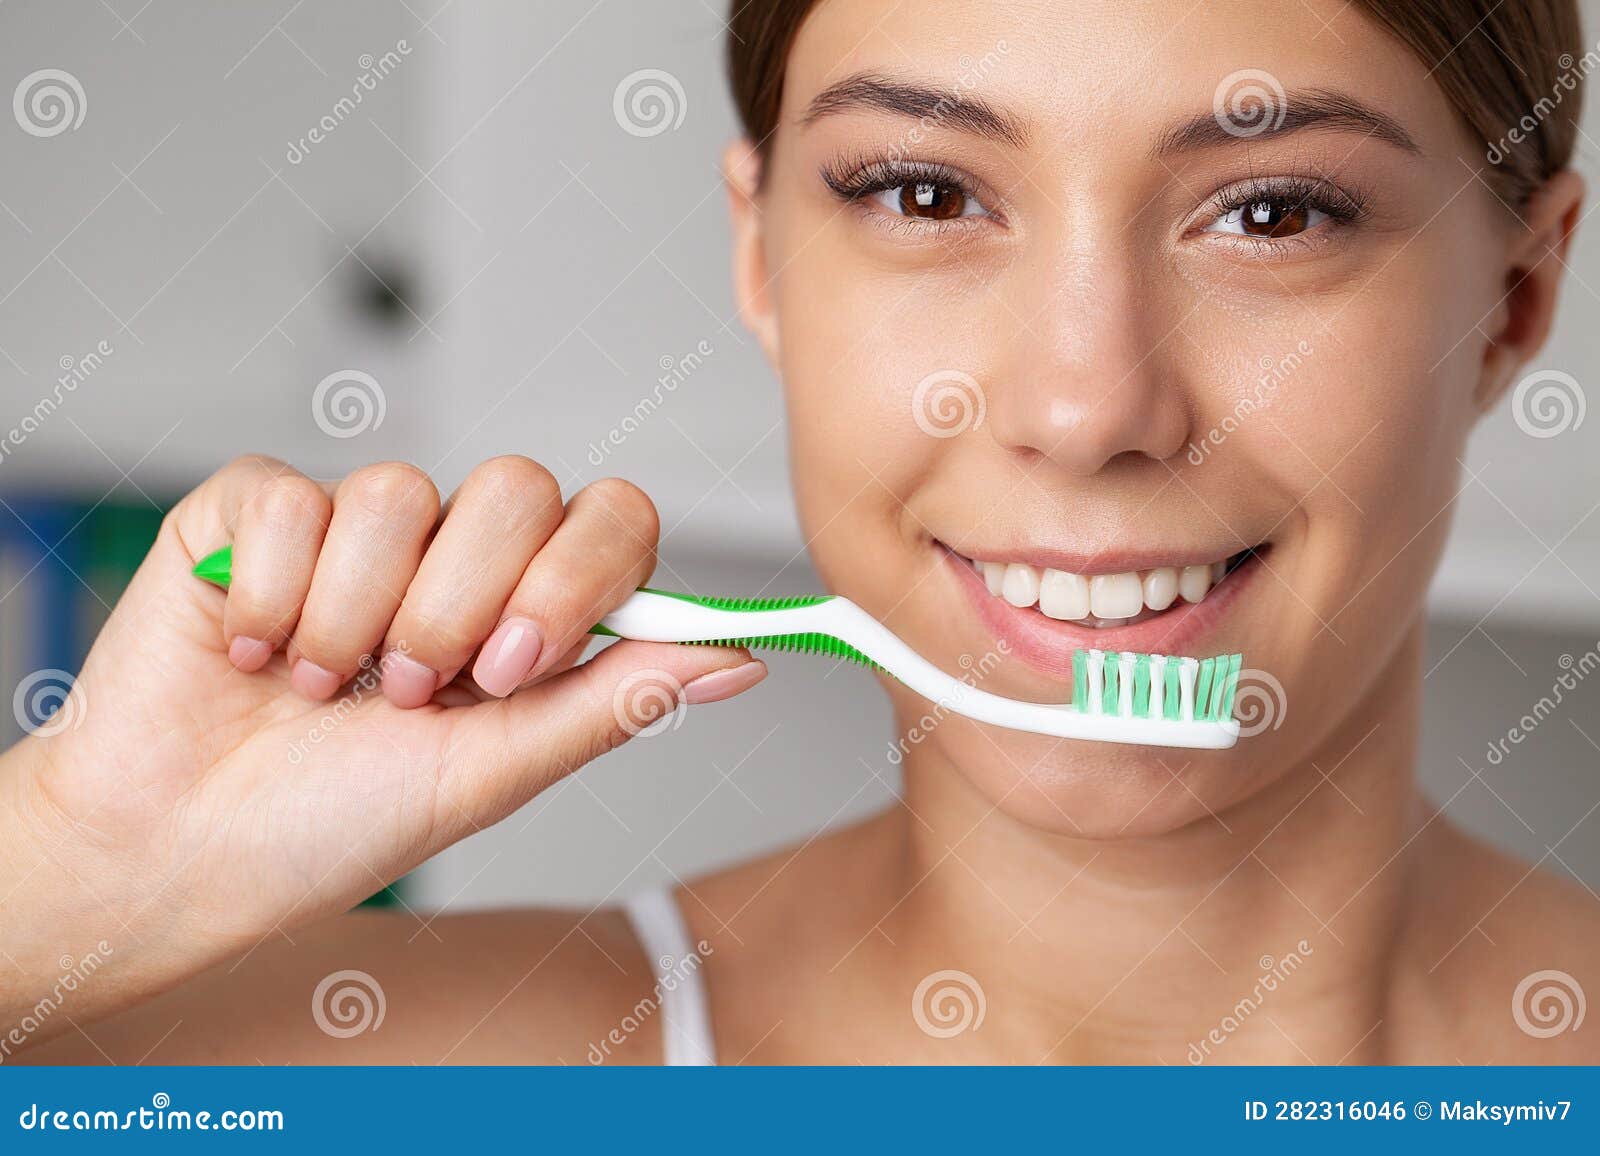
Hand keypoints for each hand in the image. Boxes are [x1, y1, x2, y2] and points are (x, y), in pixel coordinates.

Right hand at [0, 455, 763, 1038]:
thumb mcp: (496, 771)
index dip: (574, 577)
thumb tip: (740, 657)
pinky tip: (252, 654)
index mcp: (524, 608)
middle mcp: (450, 553)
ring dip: (357, 619)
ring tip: (323, 688)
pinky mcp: (257, 508)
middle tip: (412, 693)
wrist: (179, 850)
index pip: (610, 519)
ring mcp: (356, 524)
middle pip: (516, 486)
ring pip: (400, 491)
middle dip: (460, 607)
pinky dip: (273, 601)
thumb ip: (616, 699)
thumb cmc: (335, 821)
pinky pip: (296, 501)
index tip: (514, 668)